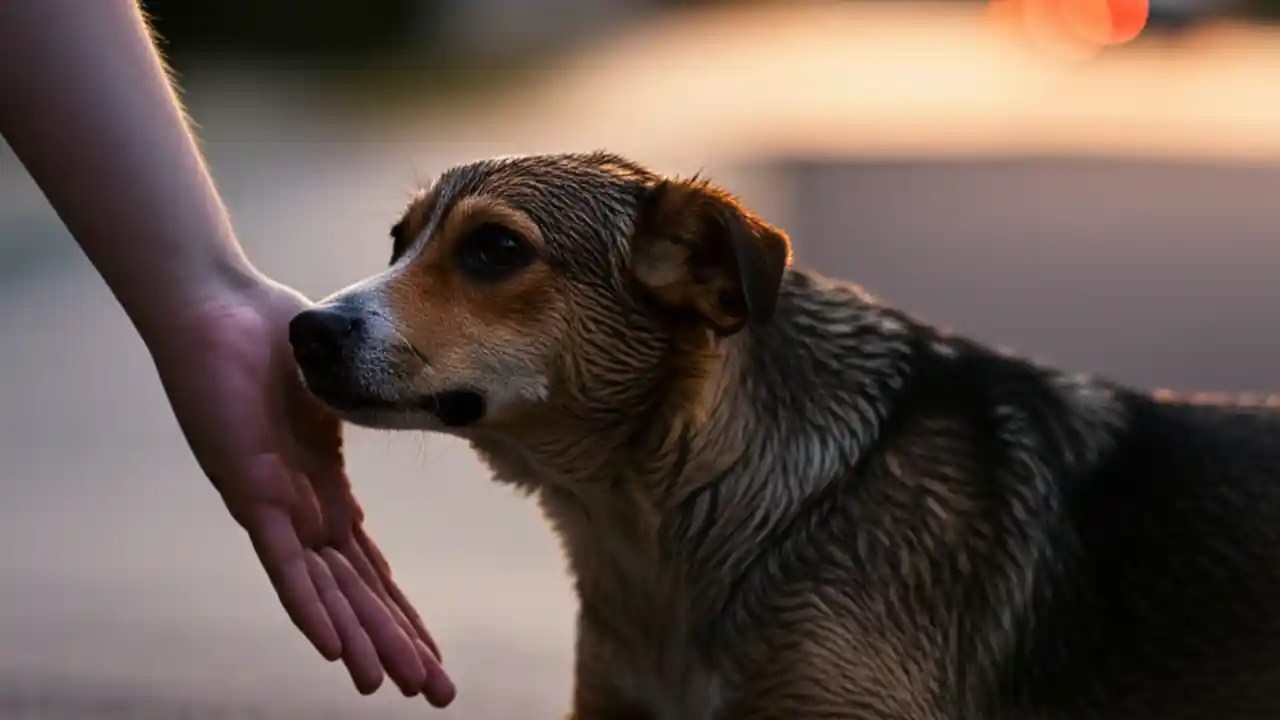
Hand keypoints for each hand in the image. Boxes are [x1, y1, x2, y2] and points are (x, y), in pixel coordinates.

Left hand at [145, 277, 454, 705]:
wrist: (216, 306)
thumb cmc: (268, 335)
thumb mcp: (336, 383)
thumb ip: (364, 407)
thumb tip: (407, 391)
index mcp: (324, 491)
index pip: (371, 569)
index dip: (402, 613)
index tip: (433, 651)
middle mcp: (302, 511)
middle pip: (359, 594)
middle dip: (399, 645)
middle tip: (438, 695)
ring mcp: (276, 508)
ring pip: (327, 592)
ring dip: (364, 641)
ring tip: (396, 688)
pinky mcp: (249, 495)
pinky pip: (283, 563)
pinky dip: (309, 607)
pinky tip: (335, 649)